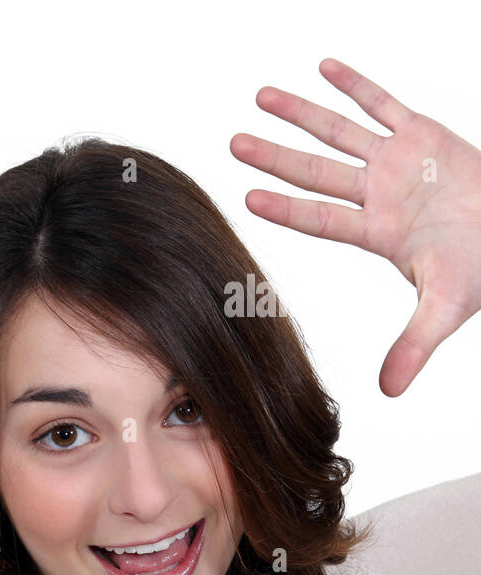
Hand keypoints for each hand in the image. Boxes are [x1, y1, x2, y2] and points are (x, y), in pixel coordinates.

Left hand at [230, 57, 480, 396]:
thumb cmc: (480, 268)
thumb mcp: (447, 308)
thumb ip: (414, 345)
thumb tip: (389, 392)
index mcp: (378, 232)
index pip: (321, 217)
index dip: (286, 207)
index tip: (246, 196)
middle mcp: (377, 194)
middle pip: (317, 170)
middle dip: (276, 156)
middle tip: (233, 142)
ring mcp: (398, 162)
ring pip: (341, 132)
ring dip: (302, 114)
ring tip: (261, 97)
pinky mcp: (425, 135)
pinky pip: (386, 102)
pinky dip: (358, 85)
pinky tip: (325, 66)